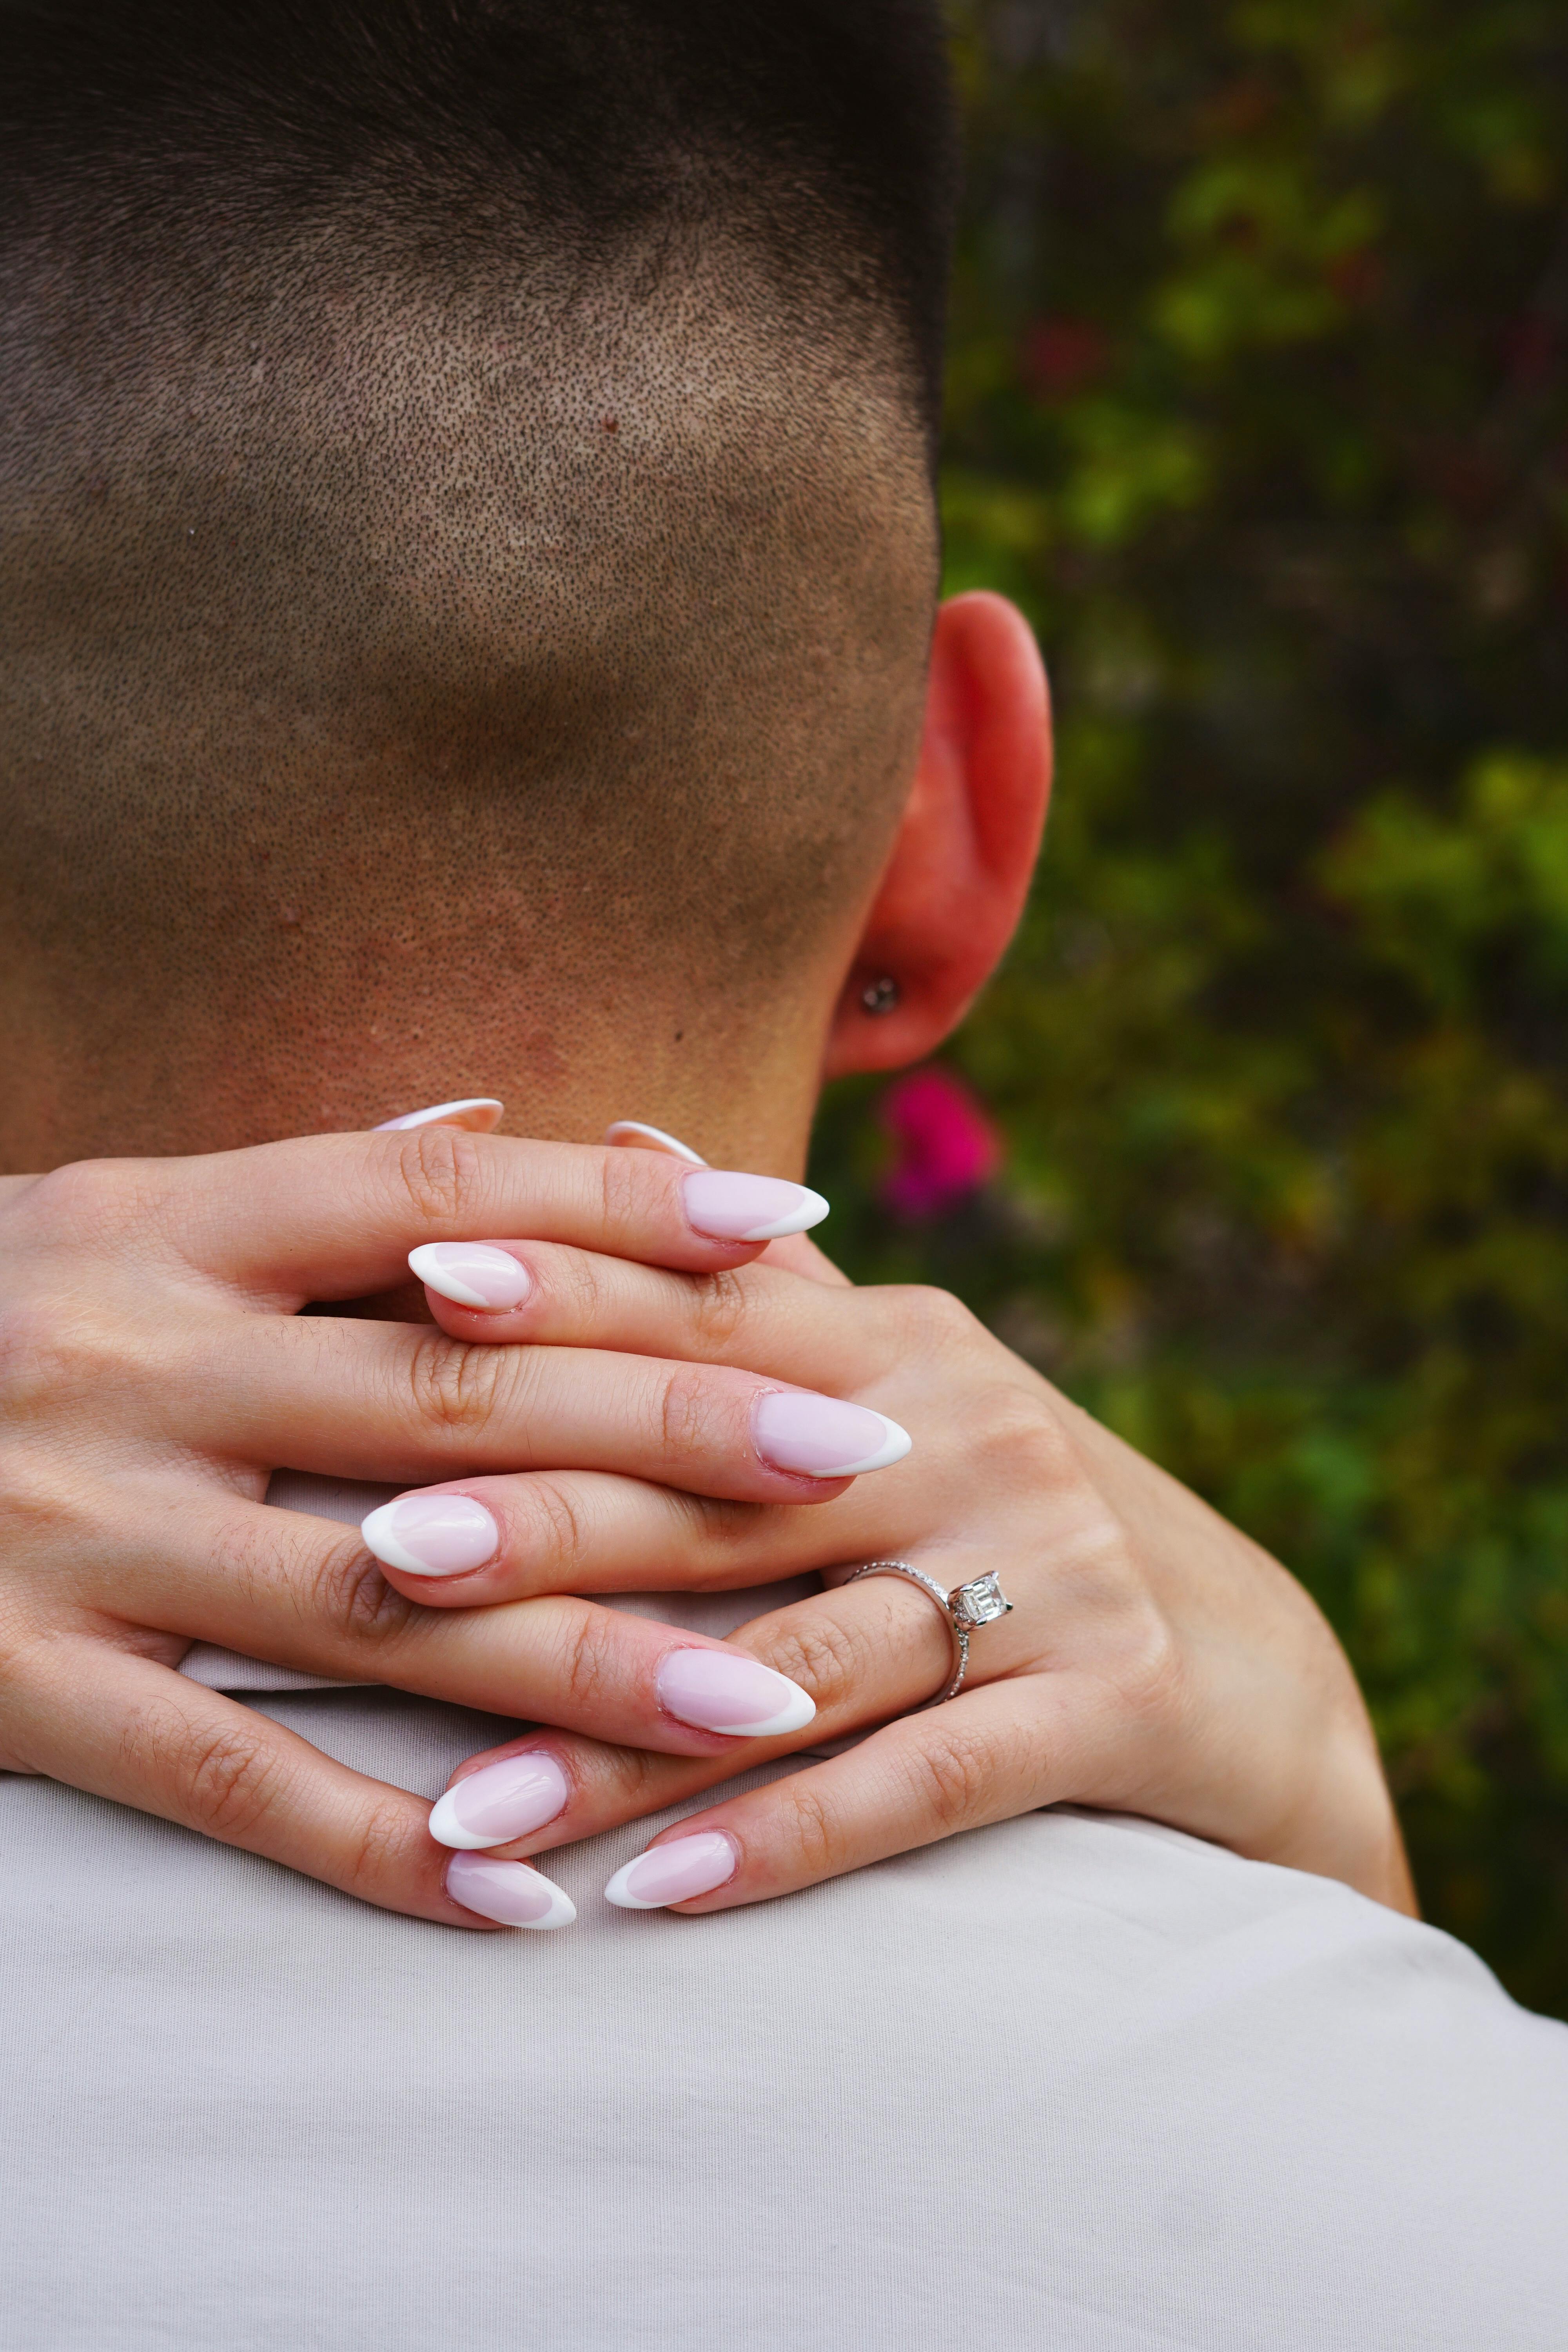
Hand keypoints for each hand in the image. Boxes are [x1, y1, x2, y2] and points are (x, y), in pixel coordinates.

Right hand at [0, 1119, 910, 1926]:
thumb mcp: (108, 1204)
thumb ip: (309, 1185)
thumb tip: (490, 1123)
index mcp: (171, 1221)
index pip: (447, 1194)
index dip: (628, 1208)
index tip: (795, 1233)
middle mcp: (143, 1359)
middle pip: (462, 1394)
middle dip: (677, 1431)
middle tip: (862, 1461)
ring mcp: (80, 1528)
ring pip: (385, 1602)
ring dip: (588, 1663)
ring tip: (768, 1703)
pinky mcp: (16, 1686)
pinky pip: (232, 1781)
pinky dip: (386, 1844)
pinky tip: (529, 1893)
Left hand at [401, 1234, 1415, 1918]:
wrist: (1253, 1671)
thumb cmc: (1018, 1517)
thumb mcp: (904, 1383)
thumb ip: (760, 1281)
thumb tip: (620, 1131)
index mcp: (904, 1344)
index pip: (708, 1309)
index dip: (566, 1292)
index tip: (410, 1281)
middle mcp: (975, 1432)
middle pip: (729, 1482)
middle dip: (551, 1520)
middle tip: (381, 1562)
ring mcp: (1055, 1565)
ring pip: (802, 1658)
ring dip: (629, 1741)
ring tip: (465, 1808)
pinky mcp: (1118, 1700)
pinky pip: (924, 1780)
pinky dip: (789, 1841)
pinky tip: (654, 1898)